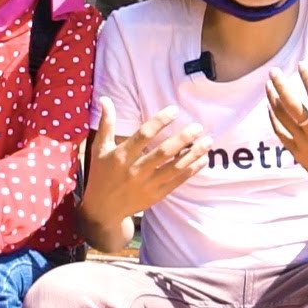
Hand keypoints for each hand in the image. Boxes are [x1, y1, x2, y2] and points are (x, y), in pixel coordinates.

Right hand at [81, 98, 211, 225]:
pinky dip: (191, 170)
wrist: (103, 209)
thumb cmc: (101, 173)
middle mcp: (135, 170)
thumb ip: (106, 123)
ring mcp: (147, 185)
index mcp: (121, 156)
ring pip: (175, 168)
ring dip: (193, 154)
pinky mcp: (156, 195)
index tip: (175, 110)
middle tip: (198, 127)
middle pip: (163, 152)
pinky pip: (177, 181)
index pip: (144, 135)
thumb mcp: (99, 148)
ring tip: (208, 142)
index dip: (160, 121)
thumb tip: (105, 98)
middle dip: (183, 139)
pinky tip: (202, 160)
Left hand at [265, 64, 307, 205]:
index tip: (302, 65)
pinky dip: (274, 120)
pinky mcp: (298, 154)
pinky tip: (270, 107)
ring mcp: (305, 145)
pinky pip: (281, 134)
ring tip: (268, 85)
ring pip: (283, 119)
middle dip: (281, 87)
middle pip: (293, 107)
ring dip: (273, 100)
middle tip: (274, 71)